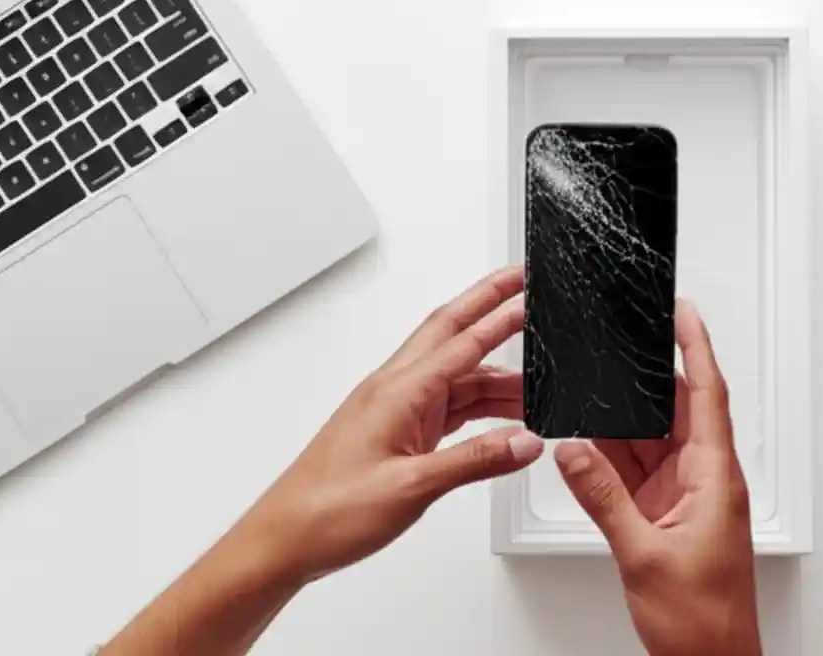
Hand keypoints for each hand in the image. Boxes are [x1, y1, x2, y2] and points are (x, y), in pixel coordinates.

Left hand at [241, 264, 542, 583]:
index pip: (461, 340)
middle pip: (451, 333)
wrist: (285, 539)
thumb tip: (524, 442)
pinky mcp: (397, 432)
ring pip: (456, 375)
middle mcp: (395, 391)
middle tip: (521, 283)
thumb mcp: (413, 486)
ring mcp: (396, 410)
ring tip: (537, 381)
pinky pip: (448, 405)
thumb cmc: (329, 511)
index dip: (499, 315)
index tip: (527, 290)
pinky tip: (503, 415)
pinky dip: (480, 404)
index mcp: (398, 391)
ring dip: (496, 373)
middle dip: (488, 304)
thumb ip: (475, 461)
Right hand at [554, 301, 760, 655]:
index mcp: (715, 477)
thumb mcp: (643, 555)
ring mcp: (683, 497)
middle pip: (673, 410)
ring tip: (588, 395)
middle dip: (643, 380)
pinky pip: (635, 471)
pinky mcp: (665, 515)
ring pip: (649, 439)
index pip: (708, 394)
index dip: (696, 346)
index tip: (681, 311)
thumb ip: (603, 498)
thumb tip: (573, 453)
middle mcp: (703, 479)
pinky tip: (585, 448)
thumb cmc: (705, 622)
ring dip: (620, 422)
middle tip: (612, 348)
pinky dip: (610, 458)